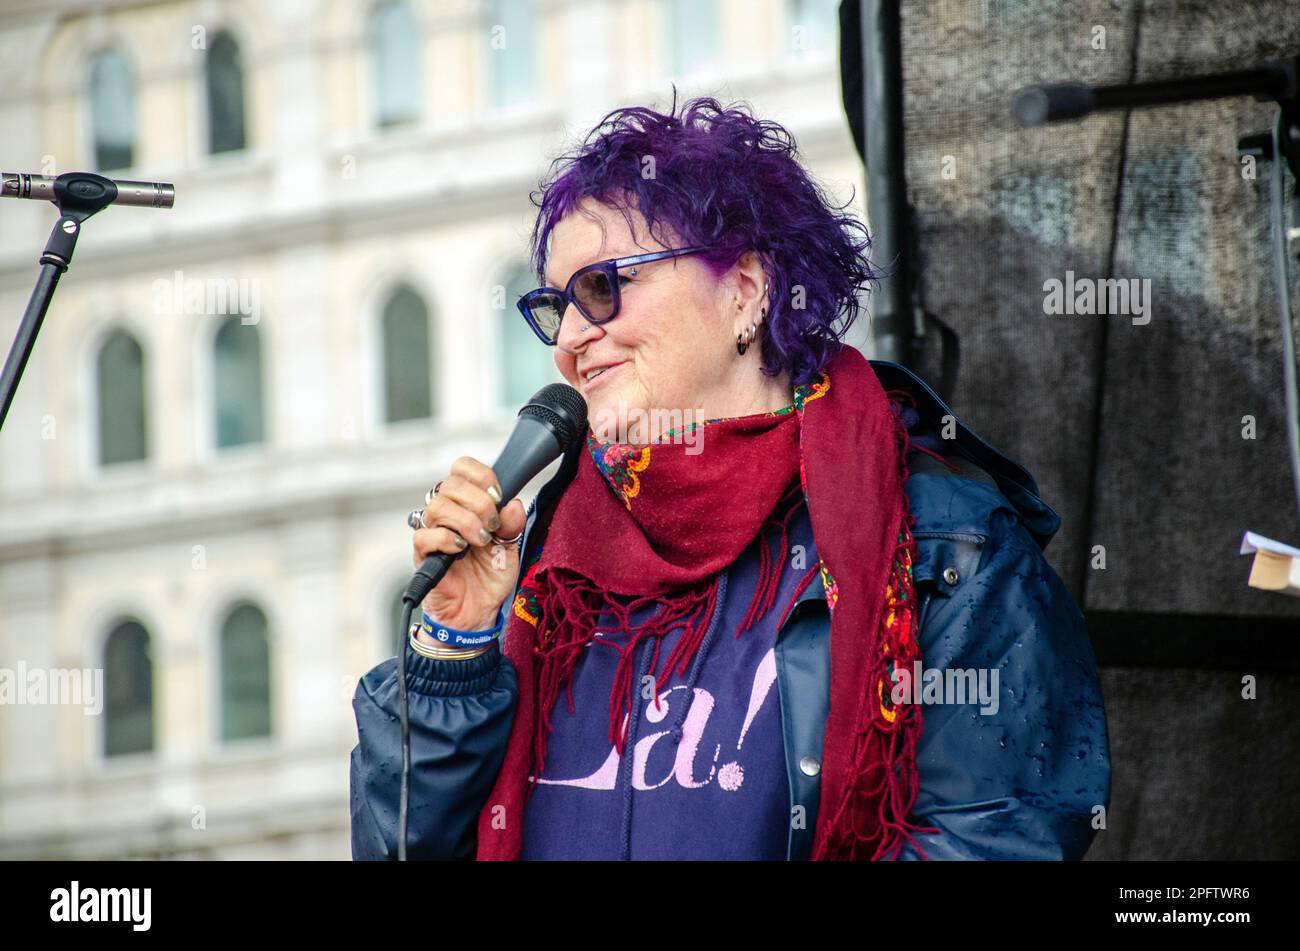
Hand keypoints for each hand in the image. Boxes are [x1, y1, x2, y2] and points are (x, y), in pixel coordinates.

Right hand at [411, 456, 526, 634]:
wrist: (478, 611)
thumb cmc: (489, 575)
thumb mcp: (510, 547)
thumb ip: (512, 525)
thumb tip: (512, 504)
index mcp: (467, 502)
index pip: (462, 468)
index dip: (481, 476)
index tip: (498, 496)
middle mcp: (447, 512)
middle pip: (450, 483)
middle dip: (479, 502)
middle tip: (492, 526)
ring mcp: (432, 531)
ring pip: (438, 506)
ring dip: (466, 521)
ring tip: (480, 540)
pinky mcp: (422, 554)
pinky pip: (424, 535)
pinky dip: (446, 539)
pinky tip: (461, 549)